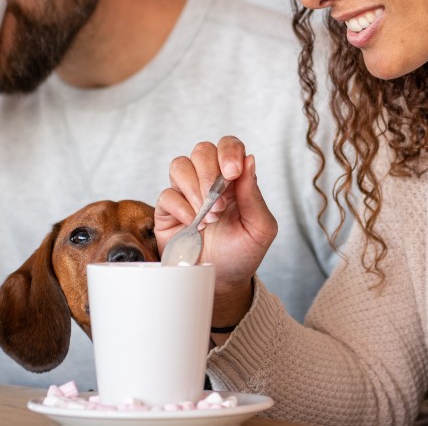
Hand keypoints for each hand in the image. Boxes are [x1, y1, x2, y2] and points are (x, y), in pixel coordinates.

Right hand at [156, 137, 277, 326]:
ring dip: (195, 189)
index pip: (229, 146)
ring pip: (180, 165)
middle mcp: (208, 180)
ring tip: (208, 216)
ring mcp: (186, 193)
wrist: (221, 282)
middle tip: (219, 203)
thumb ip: (253, 195)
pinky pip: (167, 194)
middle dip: (210, 173)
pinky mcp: (168, 210)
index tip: (233, 172)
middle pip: (201, 150)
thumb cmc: (242, 253)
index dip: (229, 151)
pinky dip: (181, 208)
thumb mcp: (260, 227)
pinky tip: (193, 225)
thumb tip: (250, 159)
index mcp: (234, 179)